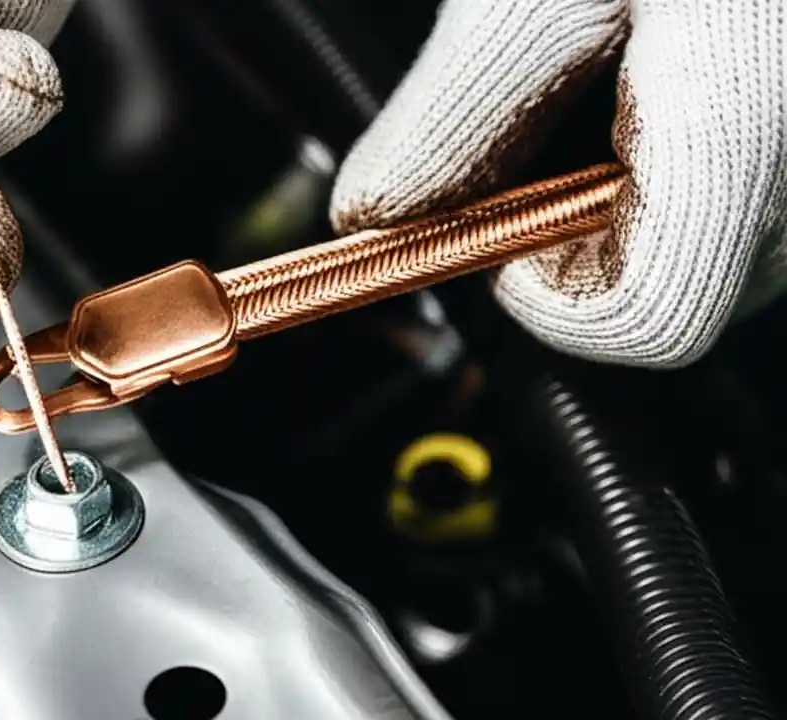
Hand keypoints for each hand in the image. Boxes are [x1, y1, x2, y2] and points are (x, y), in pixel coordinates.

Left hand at [331, 0, 785, 366]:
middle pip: (688, 287)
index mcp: (748, 117)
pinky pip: (746, 183)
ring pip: (719, 239)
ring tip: (580, 93)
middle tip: (518, 157)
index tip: (483, 232)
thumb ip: (455, 114)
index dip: (545, 299)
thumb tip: (376, 217)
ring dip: (622, 202)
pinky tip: (631, 82)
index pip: (652, 319)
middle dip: (579, 244)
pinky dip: (665, 159)